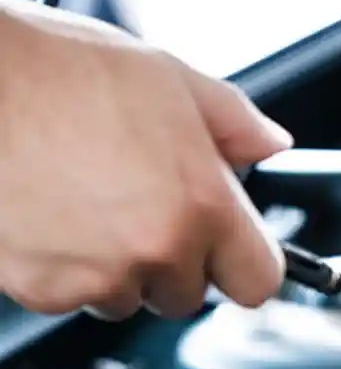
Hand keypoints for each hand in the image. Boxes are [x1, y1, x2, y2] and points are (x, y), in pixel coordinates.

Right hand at [0, 0, 289, 319]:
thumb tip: (269, 143)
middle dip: (174, 258)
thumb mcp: (167, 76)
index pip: (259, 280)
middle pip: (189, 292)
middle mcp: (157, 249)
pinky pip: (71, 296)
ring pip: (128, 297)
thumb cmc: (53, 70)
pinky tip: (50, 213)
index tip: (230, 246)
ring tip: (86, 199)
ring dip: (117, 265)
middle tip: (141, 203)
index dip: (244, 261)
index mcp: (202, 204)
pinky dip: (64, 267)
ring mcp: (98, 276)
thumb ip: (233, 121)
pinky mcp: (43, 290)